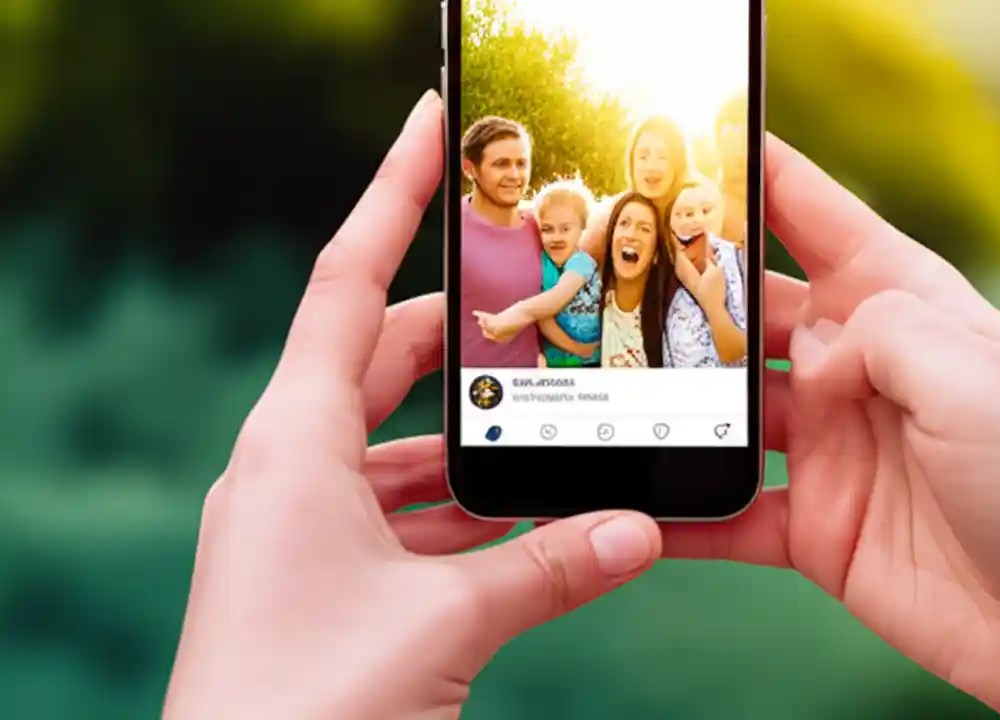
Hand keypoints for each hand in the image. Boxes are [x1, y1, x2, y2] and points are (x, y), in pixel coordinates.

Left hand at [162, 91, 660, 719]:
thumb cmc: (307, 707)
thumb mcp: (447, 621)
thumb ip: (554, 567)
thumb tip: (644, 527)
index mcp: (292, 443)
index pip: (346, 282)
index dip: (394, 194)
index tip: (436, 125)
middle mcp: (289, 470)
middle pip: (382, 359)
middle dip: (462, 332)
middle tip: (540, 302)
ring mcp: (303, 527)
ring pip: (399, 445)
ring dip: (472, 435)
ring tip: (555, 415)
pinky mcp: (324, 581)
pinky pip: (402, 513)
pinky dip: (462, 507)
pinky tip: (527, 517)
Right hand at [663, 136, 999, 718]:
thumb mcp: (975, 379)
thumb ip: (880, 333)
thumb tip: (807, 351)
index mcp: (911, 306)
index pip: (820, 219)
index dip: (760, 176)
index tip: (691, 143)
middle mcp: (863, 368)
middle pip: (755, 310)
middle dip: (690, 289)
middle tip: (617, 273)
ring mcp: (834, 447)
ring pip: (730, 407)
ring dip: (674, 397)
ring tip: (607, 384)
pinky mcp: (815, 525)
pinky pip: (729, 512)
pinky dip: (682, 512)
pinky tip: (630, 505)